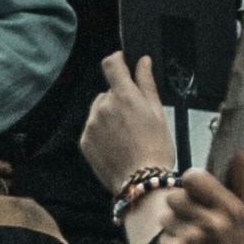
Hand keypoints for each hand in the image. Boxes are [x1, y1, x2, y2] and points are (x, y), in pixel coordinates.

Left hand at [77, 48, 172, 195]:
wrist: (141, 183)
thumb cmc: (156, 150)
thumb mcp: (158, 113)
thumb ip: (147, 83)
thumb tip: (143, 61)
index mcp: (124, 95)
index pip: (111, 64)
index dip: (117, 60)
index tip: (122, 64)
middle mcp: (104, 106)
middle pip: (108, 92)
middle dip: (118, 100)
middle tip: (135, 121)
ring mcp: (91, 124)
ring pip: (99, 111)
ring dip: (109, 117)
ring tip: (126, 138)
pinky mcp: (85, 141)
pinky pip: (92, 129)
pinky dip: (102, 134)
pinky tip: (117, 147)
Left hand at [158, 143, 243, 243]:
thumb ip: (241, 187)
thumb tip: (243, 153)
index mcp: (233, 211)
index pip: (194, 176)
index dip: (192, 185)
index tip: (199, 196)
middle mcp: (213, 223)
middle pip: (175, 196)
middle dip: (182, 210)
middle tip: (198, 228)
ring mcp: (193, 240)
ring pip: (166, 218)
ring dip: (176, 232)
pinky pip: (164, 241)